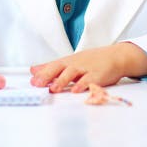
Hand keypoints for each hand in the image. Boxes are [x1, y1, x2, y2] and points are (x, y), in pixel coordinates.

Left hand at [30, 42, 146, 93]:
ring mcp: (86, 69)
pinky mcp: (97, 75)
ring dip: (62, 81)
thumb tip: (33, 70)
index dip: (42, 73)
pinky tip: (76, 90)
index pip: (52, 66)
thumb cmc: (92, 60)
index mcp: (68, 61)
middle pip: (60, 68)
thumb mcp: (70, 61)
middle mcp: (76, 64)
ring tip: (54, 88)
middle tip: (37, 83)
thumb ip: (51, 67)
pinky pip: (89, 80)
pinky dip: (82, 85)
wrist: (115, 56)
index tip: (32, 81)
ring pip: (72, 73)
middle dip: (48, 76)